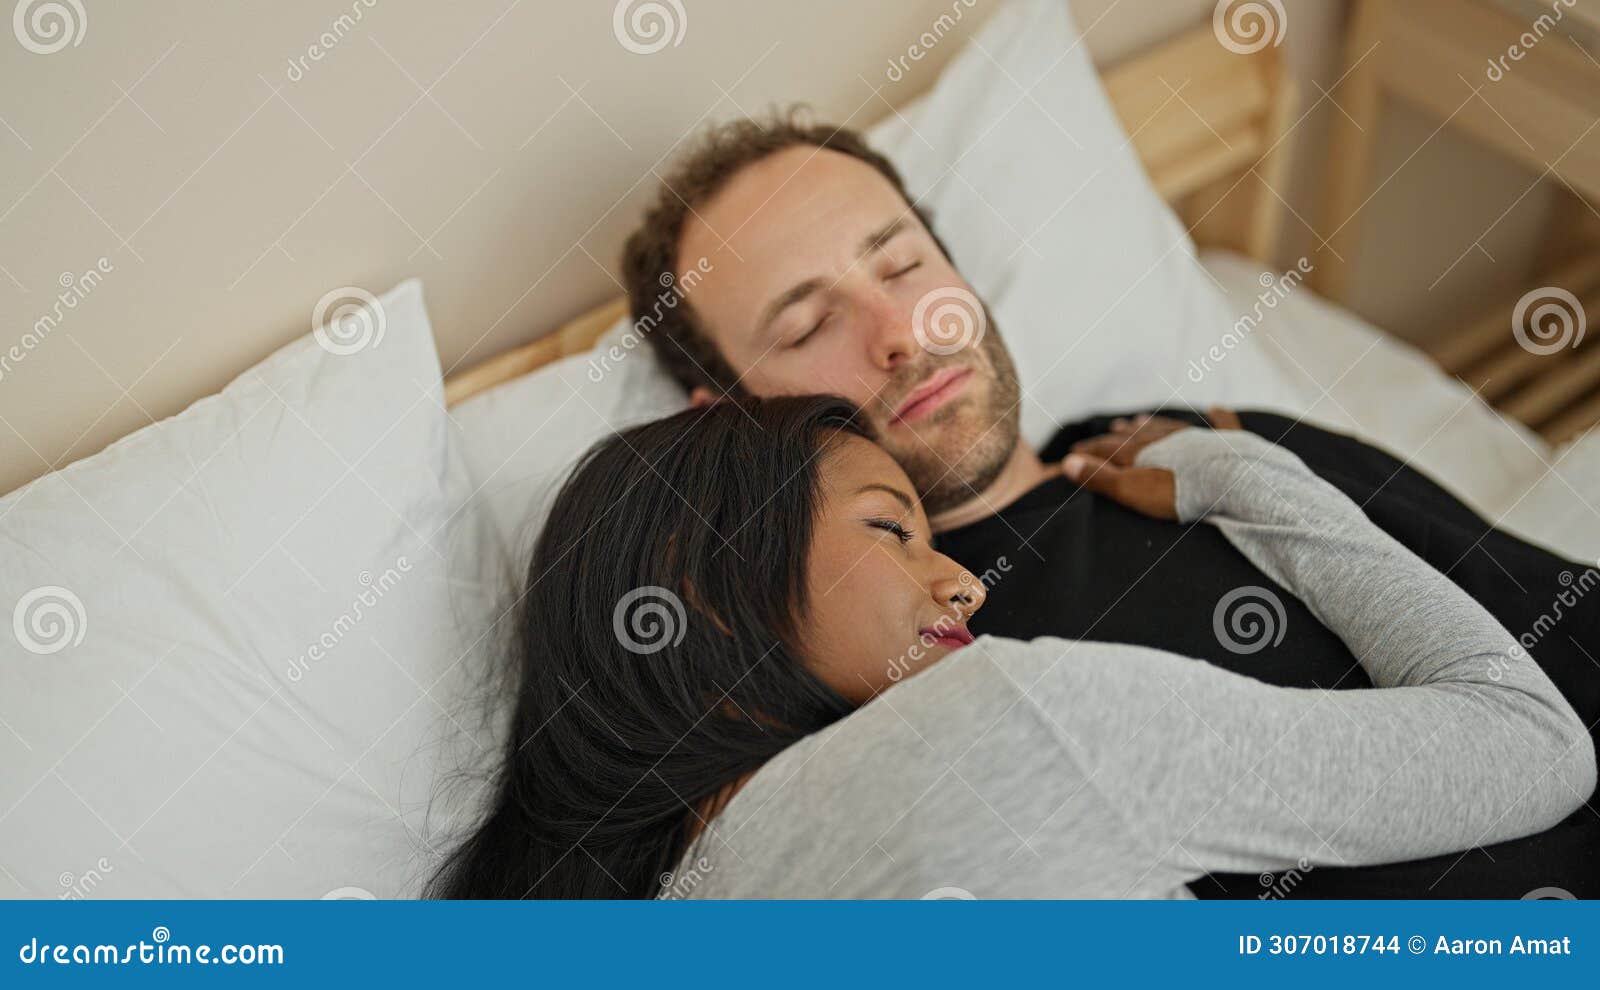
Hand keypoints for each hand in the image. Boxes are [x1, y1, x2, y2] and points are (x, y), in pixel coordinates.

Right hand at [1060, 409, 1239, 519]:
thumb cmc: (1177, 490)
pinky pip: (1222, 424)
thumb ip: (1100, 477)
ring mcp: (1196, 438)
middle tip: (1110, 431)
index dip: (1090, 450)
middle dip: (1120, 434)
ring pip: (1169, 427)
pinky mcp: (1226, 443)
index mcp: (1140, 450)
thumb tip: (1066, 463)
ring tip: (1141, 421)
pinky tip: (1218, 408)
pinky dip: (1219, 416)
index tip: (1075, 451)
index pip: (1108, 447)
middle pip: (1137, 434)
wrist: (1227, 482)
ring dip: (1153, 425)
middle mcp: (1165, 438)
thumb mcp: (1131, 490)